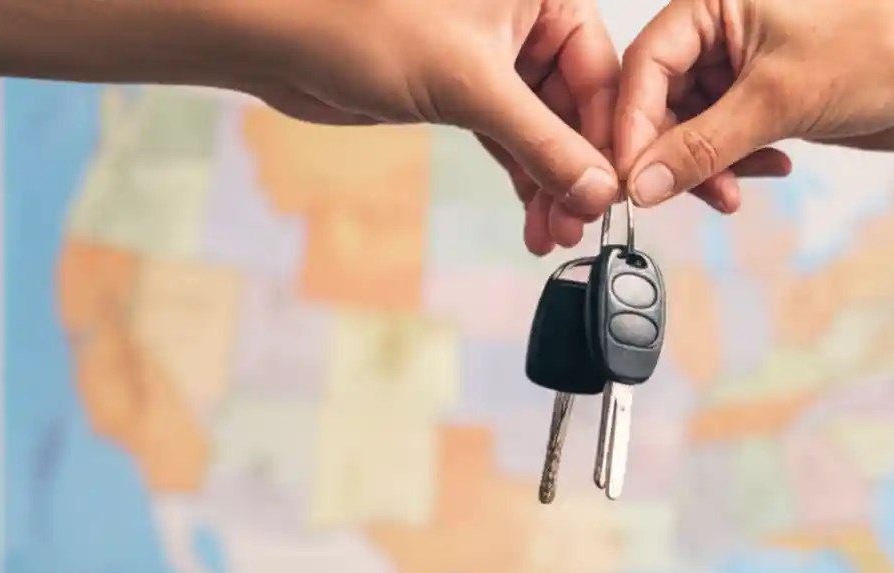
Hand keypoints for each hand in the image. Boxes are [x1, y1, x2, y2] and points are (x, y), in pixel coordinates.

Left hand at [251, 0, 623, 253]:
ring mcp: (494, 55)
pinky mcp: (464, 87)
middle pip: (573, 106)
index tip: (611, 193)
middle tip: (575, 223)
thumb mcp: (471, 86)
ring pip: (541, 129)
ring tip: (552, 231)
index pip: (600, 72)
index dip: (606, 139)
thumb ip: (542, 142)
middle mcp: (523, 19)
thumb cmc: (360, 22)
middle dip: (574, 170)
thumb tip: (595, 187)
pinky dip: (520, 176)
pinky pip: (509, 137)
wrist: (282, 39)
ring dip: (548, 183)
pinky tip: (531, 215)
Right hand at [617, 0, 893, 207]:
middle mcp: (721, 26)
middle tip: (681, 194)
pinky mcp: (762, 96)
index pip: (645, 64)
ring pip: (692, 126)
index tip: (631, 177)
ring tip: (735, 192)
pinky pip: (724, 138)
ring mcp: (741, 63)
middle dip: (674, 153)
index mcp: (715, 0)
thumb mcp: (777, 101)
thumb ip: (701, 146)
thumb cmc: (877, 56)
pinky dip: (737, 163)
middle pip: (662, 99)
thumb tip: (642, 184)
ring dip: (709, 166)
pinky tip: (773, 168)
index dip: (633, 125)